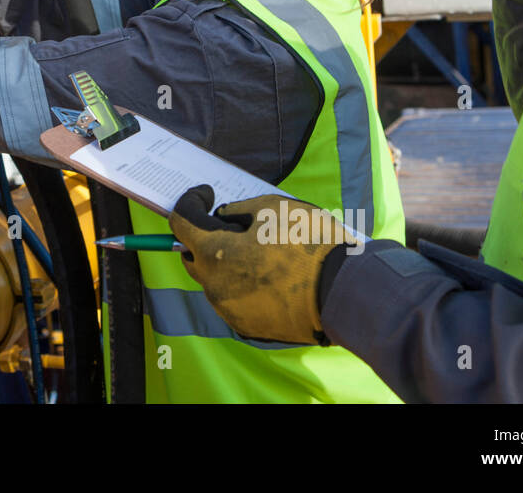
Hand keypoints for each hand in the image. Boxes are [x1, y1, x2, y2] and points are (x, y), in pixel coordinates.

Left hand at [167, 186, 353, 344]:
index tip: (206, 195)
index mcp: (214, 252)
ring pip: (214, 280)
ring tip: (256, 251)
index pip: (180, 222)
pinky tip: (266, 276)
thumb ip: (238, 210)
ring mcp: (229, 310)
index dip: (191, 202)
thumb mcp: (272, 208)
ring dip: (223, 263)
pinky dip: (240, 285)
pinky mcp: (247, 326)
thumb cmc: (307, 243)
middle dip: (203, 236)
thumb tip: (223, 215)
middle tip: (232, 224)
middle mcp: (214, 286)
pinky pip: (233, 300)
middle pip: (193, 255)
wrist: (342, 292)